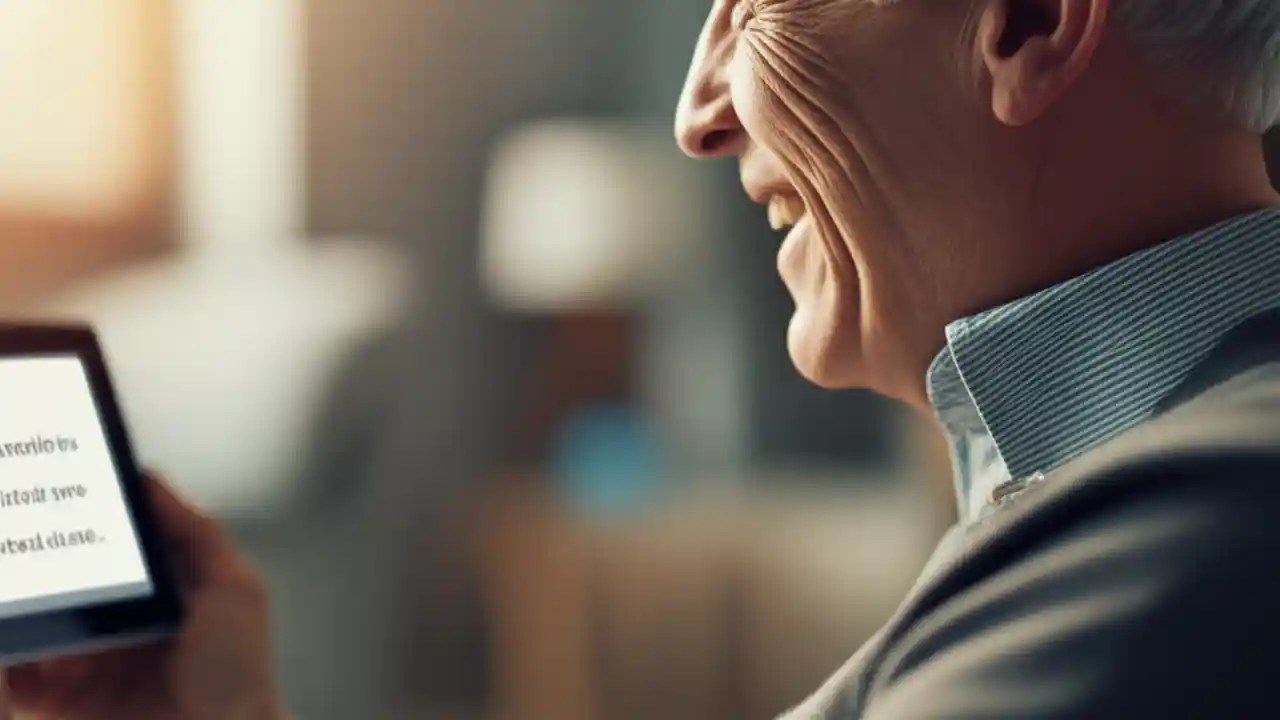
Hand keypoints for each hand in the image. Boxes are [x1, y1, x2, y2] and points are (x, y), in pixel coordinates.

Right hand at [4, 475, 285, 719]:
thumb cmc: (239, 672)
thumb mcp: (232, 589)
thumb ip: (192, 532)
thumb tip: (148, 476)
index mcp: (148, 591)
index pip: (97, 545)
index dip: (70, 521)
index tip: (41, 488)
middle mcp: (108, 622)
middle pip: (50, 579)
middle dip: (22, 560)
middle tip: (8, 535)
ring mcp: (77, 662)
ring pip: (24, 621)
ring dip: (11, 599)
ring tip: (1, 574)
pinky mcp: (53, 701)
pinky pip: (9, 676)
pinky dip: (2, 655)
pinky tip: (6, 635)